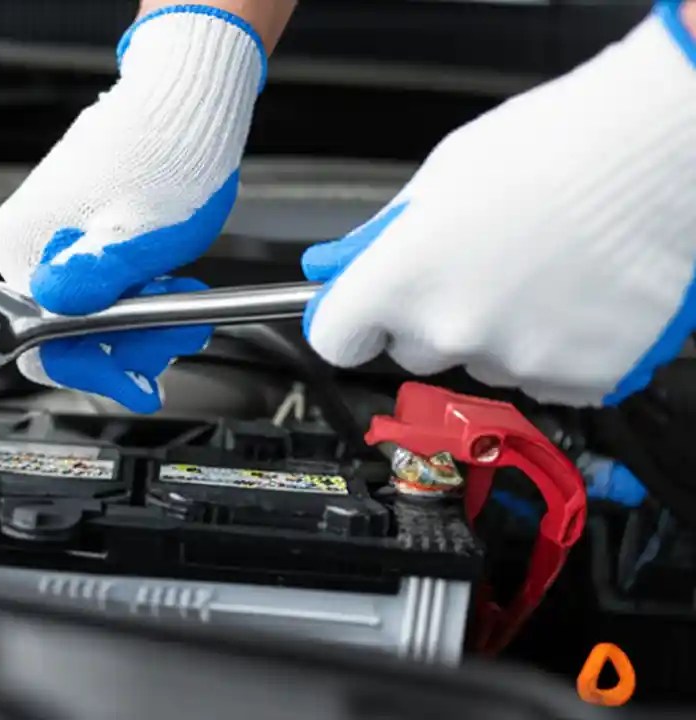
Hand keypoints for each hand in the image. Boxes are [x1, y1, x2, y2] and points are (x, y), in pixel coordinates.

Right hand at [0, 6, 266, 412]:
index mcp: (22, 246)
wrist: (187, 96)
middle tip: (178, 332)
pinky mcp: (81, 228)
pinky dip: (141, 293)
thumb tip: (55, 313)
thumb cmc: (166, 152)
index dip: (96, 368)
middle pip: (71, 330)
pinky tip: (171, 281)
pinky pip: (103, 284)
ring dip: (145, 317)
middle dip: (132, 340)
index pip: (44, 342)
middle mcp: (28, 242)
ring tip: (185, 299)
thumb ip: (94, 285)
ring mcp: (55, 234)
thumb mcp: (137, 236)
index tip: (139, 382)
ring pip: (93, 311)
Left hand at [303, 4, 695, 406]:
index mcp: (400, 281)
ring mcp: (517, 360)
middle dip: (430, 317)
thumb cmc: (547, 147)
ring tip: (539, 270)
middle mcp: (451, 331)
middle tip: (475, 267)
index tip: (362, 312)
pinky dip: (556, 348)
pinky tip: (575, 296)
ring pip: (482, 361)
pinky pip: (546, 377)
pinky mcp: (579, 377)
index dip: (349, 321)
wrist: (654, 152)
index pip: (335, 340)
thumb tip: (341, 269)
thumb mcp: (437, 180)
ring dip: (498, 331)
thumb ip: (383, 240)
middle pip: (411, 351)